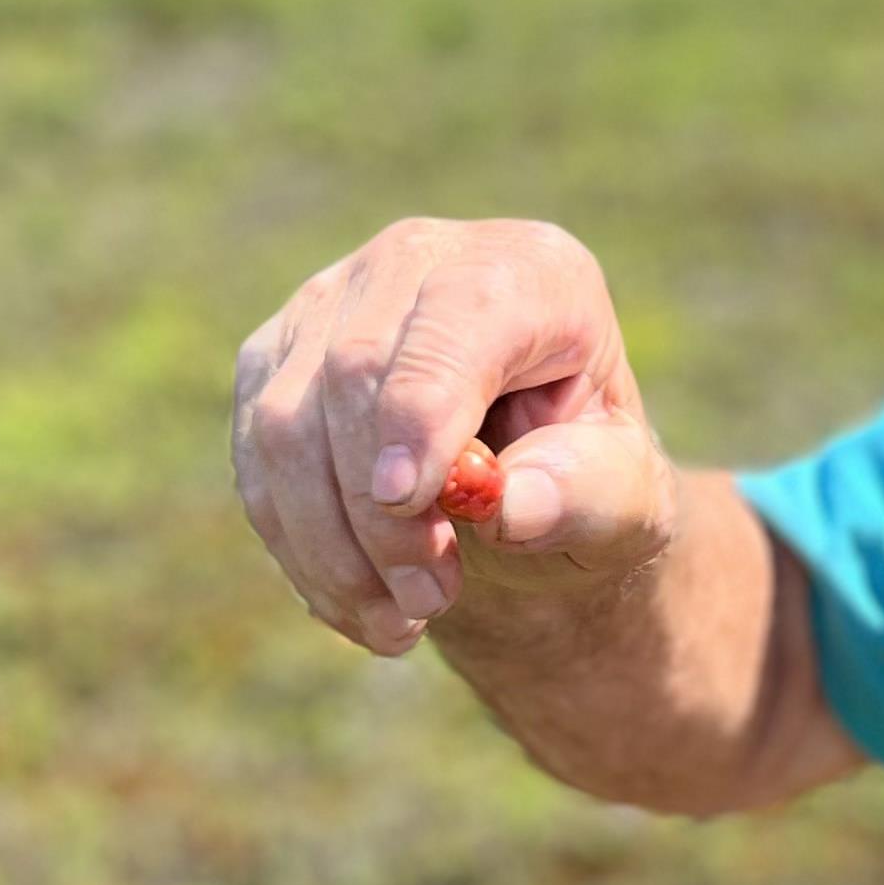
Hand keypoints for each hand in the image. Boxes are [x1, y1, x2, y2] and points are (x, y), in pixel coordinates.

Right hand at [231, 217, 673, 654]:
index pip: (456, 317)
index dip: (421, 407)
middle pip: (354, 372)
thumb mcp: (626, 496)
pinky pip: (257, 461)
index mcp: (529, 272)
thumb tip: (511, 505)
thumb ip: (588, 494)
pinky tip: (358, 606)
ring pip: (285, 424)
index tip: (407, 502)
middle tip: (429, 600)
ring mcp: (329, 304)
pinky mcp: (274, 363)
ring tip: (402, 621)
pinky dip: (301, 549)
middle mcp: (417, 262)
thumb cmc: (587, 477)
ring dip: (333, 545)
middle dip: (379, 509)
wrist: (529, 484)